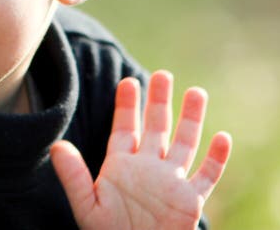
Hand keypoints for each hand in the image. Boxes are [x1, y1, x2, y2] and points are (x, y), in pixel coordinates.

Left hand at [50, 70, 231, 229]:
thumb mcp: (87, 205)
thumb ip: (74, 175)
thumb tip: (57, 145)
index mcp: (122, 166)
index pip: (125, 129)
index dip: (127, 105)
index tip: (128, 82)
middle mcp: (148, 168)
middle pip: (156, 127)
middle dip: (159, 102)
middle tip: (163, 75)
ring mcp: (171, 182)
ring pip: (185, 143)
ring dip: (191, 119)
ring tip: (197, 92)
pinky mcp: (190, 201)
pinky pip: (207, 176)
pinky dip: (217, 159)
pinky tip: (223, 137)